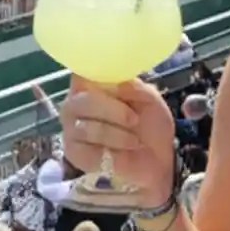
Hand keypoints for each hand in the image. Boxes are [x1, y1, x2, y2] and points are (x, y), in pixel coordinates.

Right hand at [60, 75, 175, 208]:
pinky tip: (120, 153)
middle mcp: (75, 102)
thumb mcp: (150, 99)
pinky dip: (109, 150)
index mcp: (92, 83)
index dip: (94, 74)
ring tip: (134, 141)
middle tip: (134, 119)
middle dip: (112, 110)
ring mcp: (71, 128)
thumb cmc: (150, 124)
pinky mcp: (73, 152)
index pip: (80, 69)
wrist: (158, 160)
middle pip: (82, 100)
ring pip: (86, 127)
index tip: (115, 83)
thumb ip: (133, 86)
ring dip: (116, 134)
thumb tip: (117, 82)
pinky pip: (85, 148)